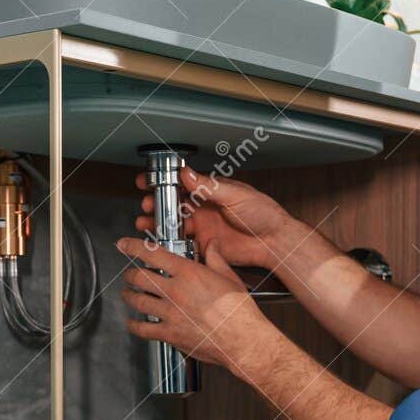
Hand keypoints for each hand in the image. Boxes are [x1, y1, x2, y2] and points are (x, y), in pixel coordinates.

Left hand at [116, 237, 277, 370]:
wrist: (242, 340)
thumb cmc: (239, 311)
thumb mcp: (229, 277)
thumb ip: (215, 258)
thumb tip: (211, 246)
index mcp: (188, 273)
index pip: (152, 254)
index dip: (132, 247)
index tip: (124, 245)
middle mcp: (175, 291)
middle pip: (139, 278)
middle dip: (129, 274)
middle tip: (128, 274)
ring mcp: (170, 314)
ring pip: (137, 301)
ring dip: (128, 296)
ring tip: (127, 294)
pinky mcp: (170, 334)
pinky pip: (143, 329)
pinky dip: (133, 325)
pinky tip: (132, 322)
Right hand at [134, 165, 295, 269]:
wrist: (273, 242)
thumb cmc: (263, 214)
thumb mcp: (235, 195)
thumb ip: (210, 186)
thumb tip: (188, 173)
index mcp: (212, 192)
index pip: (182, 184)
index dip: (163, 182)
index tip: (146, 181)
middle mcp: (205, 209)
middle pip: (173, 205)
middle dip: (156, 204)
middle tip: (145, 205)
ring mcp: (204, 227)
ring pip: (175, 224)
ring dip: (159, 223)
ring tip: (146, 224)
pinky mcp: (206, 245)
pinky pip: (184, 243)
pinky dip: (171, 242)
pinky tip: (161, 241)